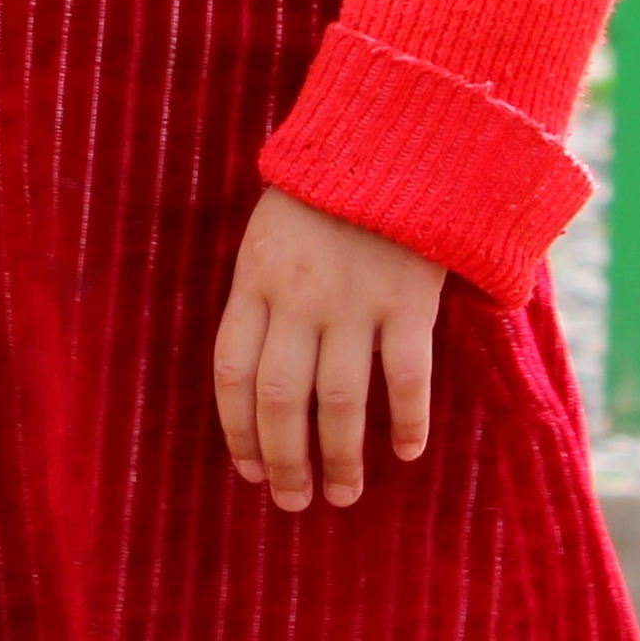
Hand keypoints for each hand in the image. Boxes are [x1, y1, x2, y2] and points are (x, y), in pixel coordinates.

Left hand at [213, 186, 445, 510]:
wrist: (388, 139)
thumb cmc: (323, 194)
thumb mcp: (269, 236)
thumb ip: (262, 298)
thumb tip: (257, 378)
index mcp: (253, 281)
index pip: (231, 373)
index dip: (237, 430)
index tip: (251, 471)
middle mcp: (297, 299)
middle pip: (280, 399)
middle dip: (285, 460)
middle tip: (295, 502)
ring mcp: (352, 302)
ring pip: (339, 401)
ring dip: (339, 457)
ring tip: (343, 495)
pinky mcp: (407, 301)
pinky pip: (406, 377)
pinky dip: (407, 421)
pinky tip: (407, 452)